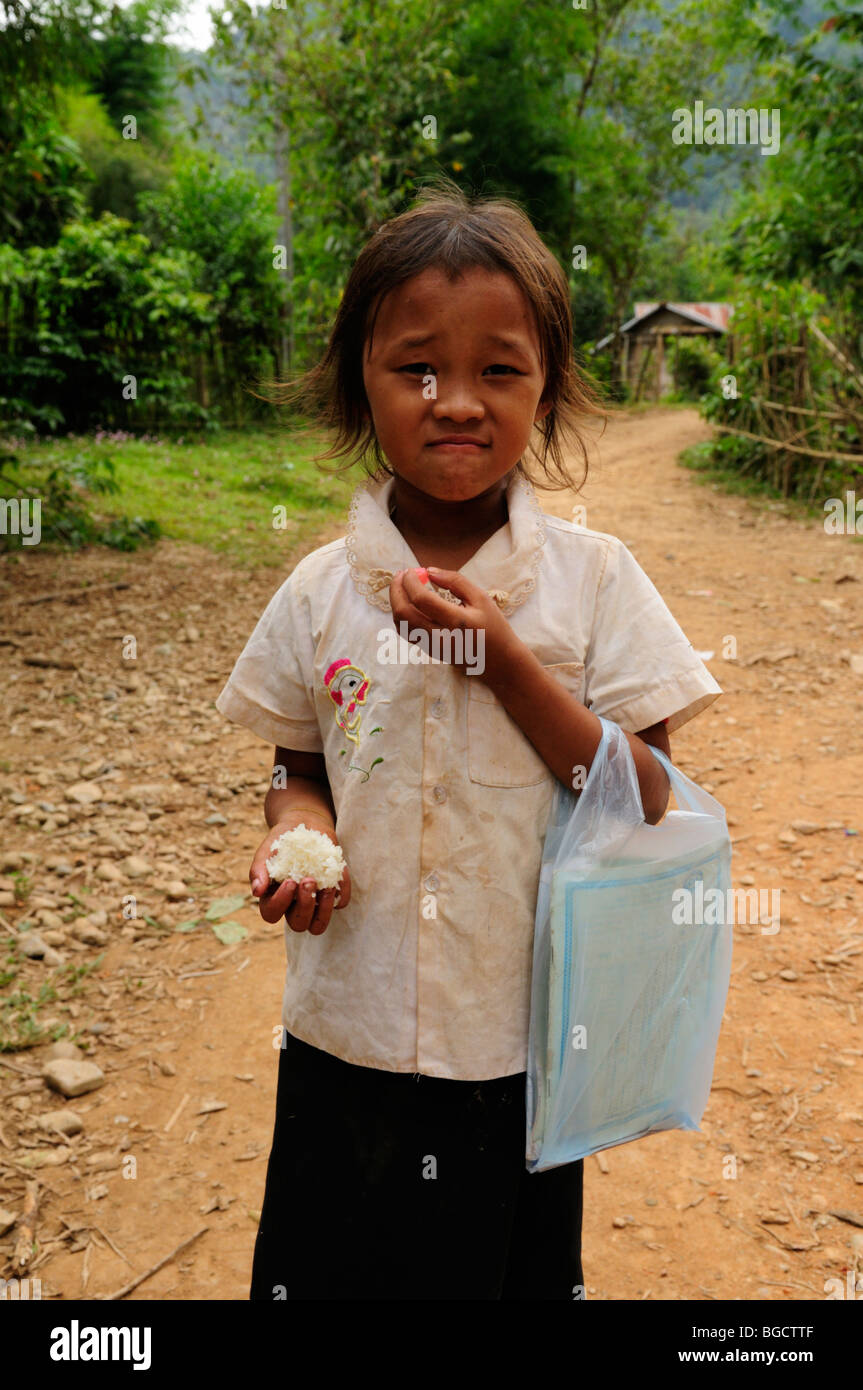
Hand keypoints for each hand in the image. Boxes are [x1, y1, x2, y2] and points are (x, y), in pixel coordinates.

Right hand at [249, 816, 351, 935]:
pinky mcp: (332, 893)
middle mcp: (293, 905)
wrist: (304, 824)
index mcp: (272, 898)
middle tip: (308, 880)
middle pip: (298, 924)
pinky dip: (342, 889)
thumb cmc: (281, 841)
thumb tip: (256, 892)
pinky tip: (339, 870)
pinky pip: (341, 902)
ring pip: (319, 925)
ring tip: (326, 886)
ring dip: (324, 909)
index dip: (281, 902)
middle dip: (305, 906)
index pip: (271, 914)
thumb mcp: (266, 851)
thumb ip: (259, 870)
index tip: (290, 880)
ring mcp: (314, 902)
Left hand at [388, 566, 518, 680]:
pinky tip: (409, 601)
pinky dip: (402, 614)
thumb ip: (455, 581)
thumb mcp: (481, 598)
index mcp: (456, 622)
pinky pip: (407, 632)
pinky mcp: (429, 651)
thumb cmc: (493, 626)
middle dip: (396, 590)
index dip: (411, 582)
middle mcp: (441, 637)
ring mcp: (433, 647)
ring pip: (401, 625)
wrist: (500, 661)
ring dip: (396, 602)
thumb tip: (429, 571)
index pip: (422, 600)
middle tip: (401, 575)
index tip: (411, 570)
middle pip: (404, 614)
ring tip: (403, 585)